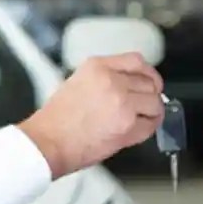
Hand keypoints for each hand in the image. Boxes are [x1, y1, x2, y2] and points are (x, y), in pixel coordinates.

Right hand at [18, 52, 164, 178]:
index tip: (151, 80)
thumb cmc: (57, 119)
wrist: (48, 142)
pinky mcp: (128, 126)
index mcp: (98, 66)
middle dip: (150, 94)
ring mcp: (123, 103)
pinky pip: (151, 125)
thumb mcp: (78, 81)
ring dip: (151, 112)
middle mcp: (113, 81)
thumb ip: (105, 77)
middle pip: (149, 83)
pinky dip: (149, 127)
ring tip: (142, 118)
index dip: (148, 72)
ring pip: (154, 103)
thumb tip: (129, 82)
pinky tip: (139, 129)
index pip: (136, 61)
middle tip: (145, 104)